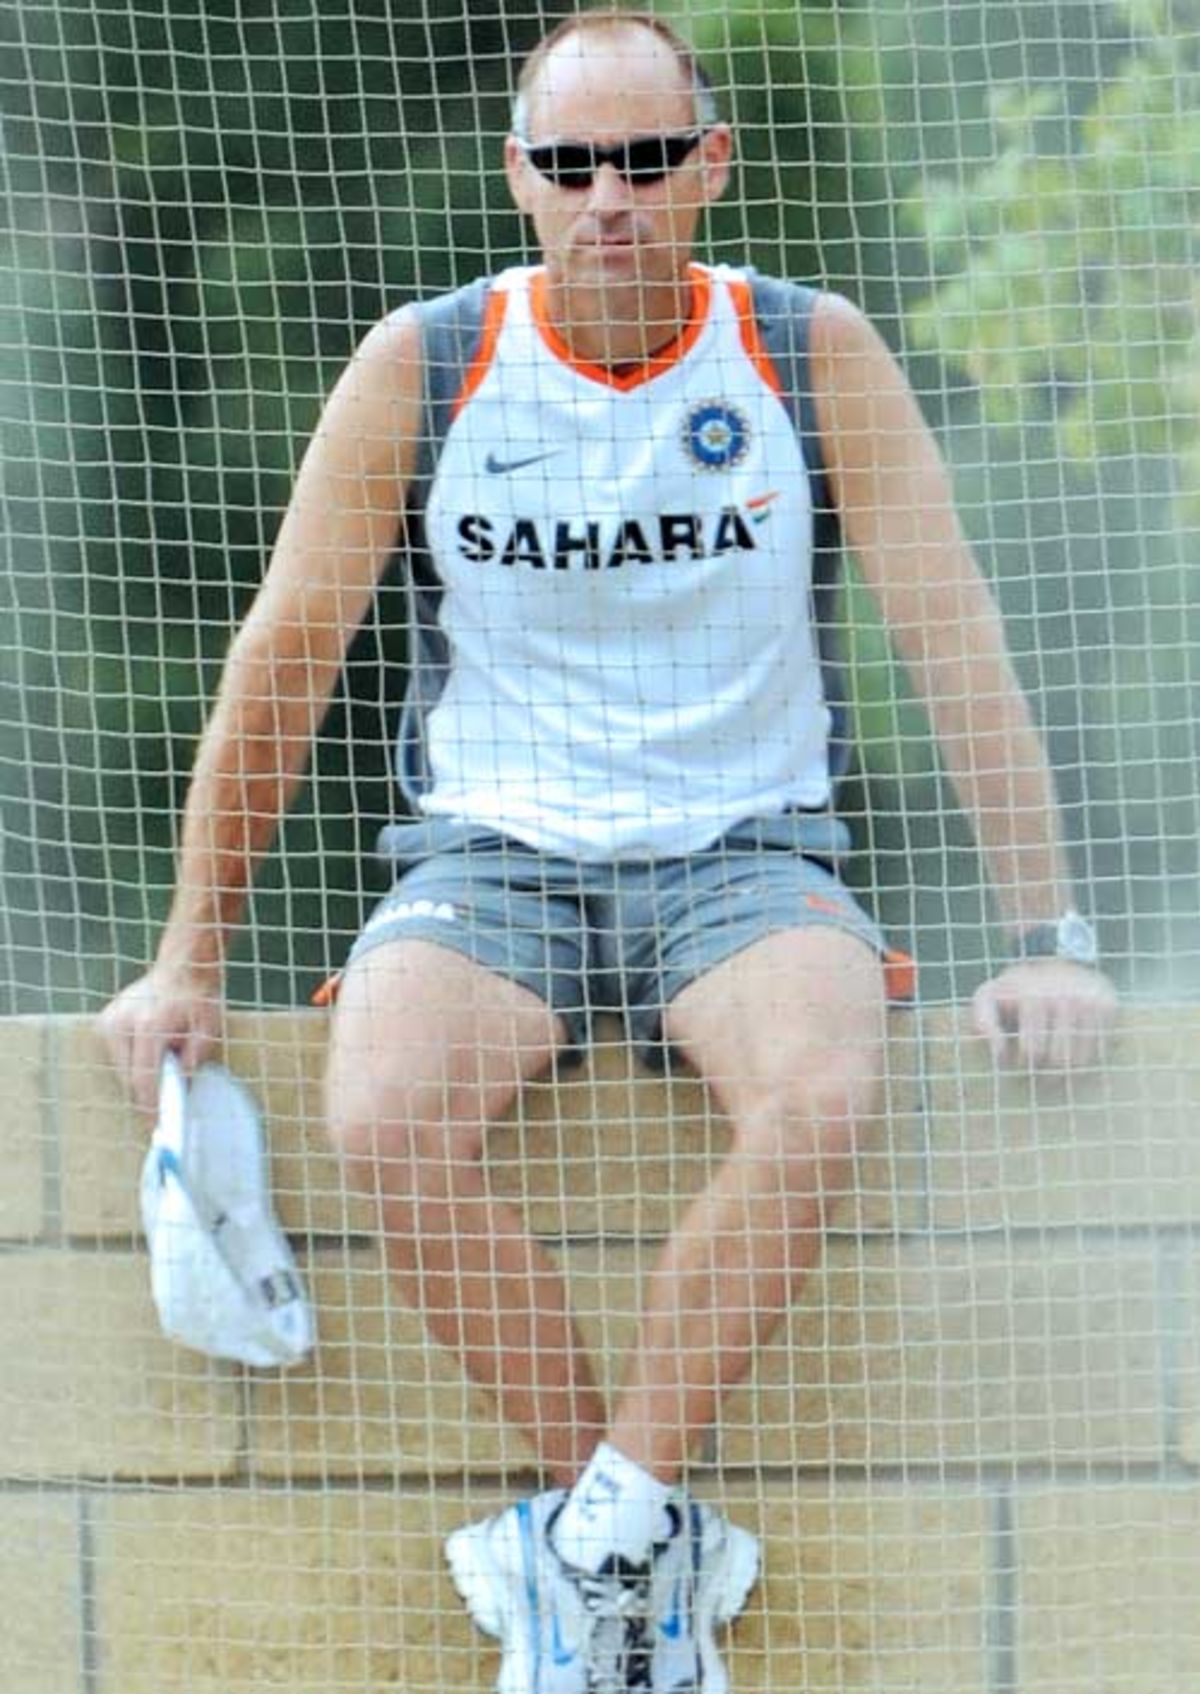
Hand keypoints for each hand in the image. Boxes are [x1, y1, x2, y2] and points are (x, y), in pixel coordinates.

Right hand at [97, 963, 223, 1117]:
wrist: (183, 966)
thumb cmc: (199, 998)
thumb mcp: (209, 1029)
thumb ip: (196, 1058)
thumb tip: (183, 1086)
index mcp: (149, 1026)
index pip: (143, 1079)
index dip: (150, 1106)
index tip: (157, 1125)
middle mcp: (122, 1023)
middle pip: (128, 1078)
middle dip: (146, 1093)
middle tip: (165, 1106)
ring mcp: (109, 1021)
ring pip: (120, 1068)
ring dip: (139, 1075)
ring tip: (163, 1064)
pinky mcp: (104, 1021)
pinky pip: (117, 1054)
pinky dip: (132, 1060)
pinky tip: (151, 1049)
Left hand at [972, 959, 1117, 1069]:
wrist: (1055, 955)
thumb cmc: (1017, 987)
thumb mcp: (989, 996)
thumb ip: (981, 1021)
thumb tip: (998, 1053)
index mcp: (1032, 996)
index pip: (1031, 1052)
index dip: (1022, 1063)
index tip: (1017, 1060)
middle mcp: (1064, 997)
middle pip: (1057, 1060)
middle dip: (1044, 1070)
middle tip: (1038, 1069)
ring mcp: (1089, 1002)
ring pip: (1080, 1060)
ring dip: (1065, 1071)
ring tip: (1053, 1067)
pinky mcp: (1108, 1006)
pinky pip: (1100, 1050)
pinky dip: (1086, 1058)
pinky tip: (1073, 1050)